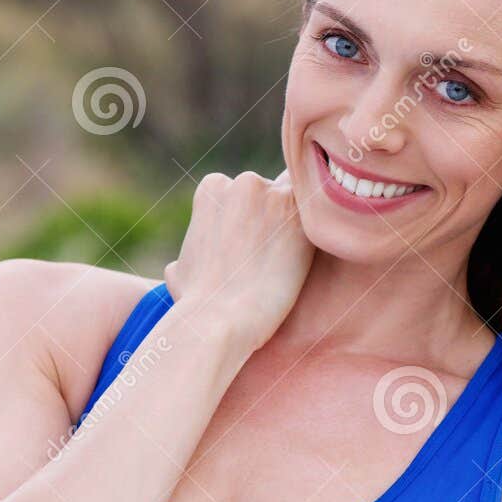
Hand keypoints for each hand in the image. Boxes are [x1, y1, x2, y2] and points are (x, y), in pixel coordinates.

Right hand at [163, 169, 313, 352]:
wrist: (219, 318)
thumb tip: (186, 261)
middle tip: (273, 259)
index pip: (246, 193)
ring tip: (289, 266)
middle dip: (276, 221)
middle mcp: (246, 182)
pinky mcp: (304, 219)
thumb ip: (193, 248)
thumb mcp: (180, 267)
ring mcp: (276, 196)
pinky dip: (316, 241)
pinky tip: (305, 266)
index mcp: (214, 187)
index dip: (252, 222)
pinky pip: (320, 221)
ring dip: (298, 230)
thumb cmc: (196, 301)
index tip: (251, 249)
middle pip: (275, 193)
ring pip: (300, 207)